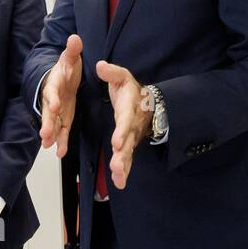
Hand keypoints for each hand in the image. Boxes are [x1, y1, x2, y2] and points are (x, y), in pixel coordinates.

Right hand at [40, 34, 82, 156]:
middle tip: (45, 134)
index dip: (52, 99)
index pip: (51, 91)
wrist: (63, 77)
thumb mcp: (70, 58)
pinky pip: (61, 131)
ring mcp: (56, 110)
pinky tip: (60, 152)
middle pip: (47, 112)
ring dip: (51, 135)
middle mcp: (52, 99)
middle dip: (46, 123)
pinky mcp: (63, 118)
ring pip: (52, 124)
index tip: (54, 107)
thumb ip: (72, 50)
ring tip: (48, 145)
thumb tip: (75, 38)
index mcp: (54, 84)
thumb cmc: (66, 67)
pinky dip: (61, 141)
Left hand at [95, 60, 152, 189]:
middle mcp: (131, 126)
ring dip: (124, 166)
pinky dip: (124, 171)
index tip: (116, 142)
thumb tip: (100, 66)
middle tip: (117, 166)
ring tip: (119, 178)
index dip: (122, 131)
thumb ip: (112, 73)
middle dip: (122, 155)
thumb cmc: (131, 90)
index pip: (125, 121)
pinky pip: (127, 159)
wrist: (147, 103)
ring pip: (128, 154)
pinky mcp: (129, 145)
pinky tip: (120, 182)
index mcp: (129, 109)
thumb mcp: (122, 77)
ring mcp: (131, 138)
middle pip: (128, 143)